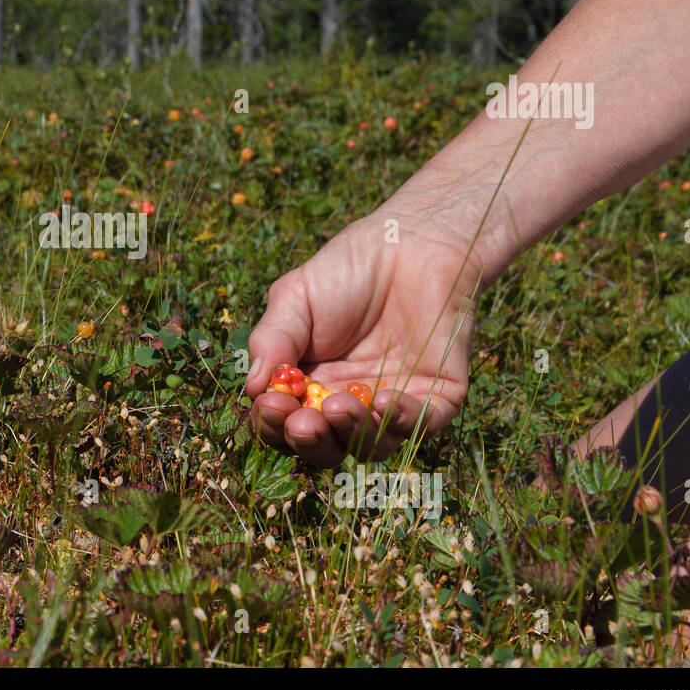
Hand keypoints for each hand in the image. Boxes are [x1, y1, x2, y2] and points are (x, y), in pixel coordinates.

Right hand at [245, 210, 484, 466]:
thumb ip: (272, 341)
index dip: (274, 424)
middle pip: (325, 447)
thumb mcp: (294, 298)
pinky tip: (384, 399)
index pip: (285, 424)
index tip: (270, 405)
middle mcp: (349, 403)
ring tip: (338, 406)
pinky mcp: (437, 397)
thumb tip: (251, 389)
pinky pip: (421, 426)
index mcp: (309, 385)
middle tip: (302, 423)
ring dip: (351, 434)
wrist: (410, 242)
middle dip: (309, 442)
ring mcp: (393, 403)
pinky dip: (402, 421)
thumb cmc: (346, 270)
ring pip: (371, 446)